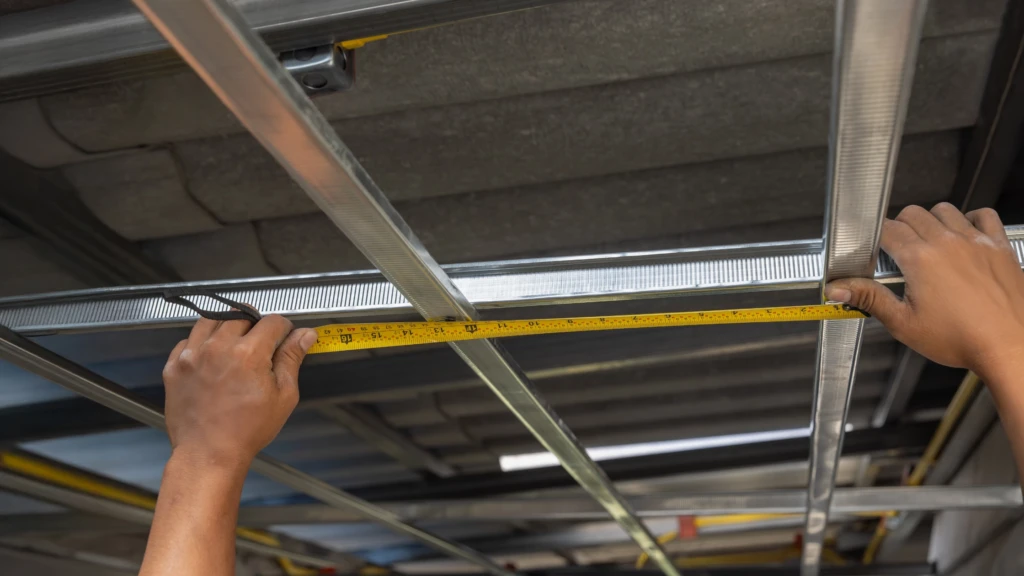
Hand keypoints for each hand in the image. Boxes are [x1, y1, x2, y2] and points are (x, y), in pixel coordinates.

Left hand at [162, 313, 317, 467]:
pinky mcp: (175, 366)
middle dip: (255, 324)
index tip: (283, 337)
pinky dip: (201, 343)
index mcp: (249, 353)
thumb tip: (305, 335)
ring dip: (226, 325)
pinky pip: (188, 340)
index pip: (272, 321)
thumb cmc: (247, 430)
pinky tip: (211, 358)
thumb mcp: (283, 395)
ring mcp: (192, 355)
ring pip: (211, 319)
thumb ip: (292, 358)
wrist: (209, 453)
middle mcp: (218, 347)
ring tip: (234, 345)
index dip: (283, 328)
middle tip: (259, 344)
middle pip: (241, 314)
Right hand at [824, 203, 1023, 375]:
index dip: (876, 237)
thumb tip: (838, 288)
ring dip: (932, 221)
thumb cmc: (962, 339)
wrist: (1011, 347)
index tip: (875, 249)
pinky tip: (965, 235)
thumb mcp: (905, 324)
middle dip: (900, 228)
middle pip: (913, 214)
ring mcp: (976, 241)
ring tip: (929, 244)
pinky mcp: (999, 246)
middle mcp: (948, 243)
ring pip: (945, 210)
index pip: (887, 229)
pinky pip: (984, 215)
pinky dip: (971, 219)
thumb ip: (869, 299)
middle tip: (899, 251)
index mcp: (920, 259)